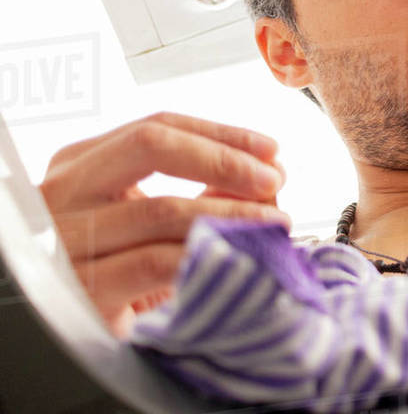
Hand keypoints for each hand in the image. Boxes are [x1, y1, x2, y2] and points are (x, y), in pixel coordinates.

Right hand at [38, 111, 290, 337]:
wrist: (87, 352)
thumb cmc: (129, 276)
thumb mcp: (158, 221)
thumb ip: (205, 189)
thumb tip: (270, 169)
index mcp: (81, 165)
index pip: (158, 128)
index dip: (221, 134)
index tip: (270, 150)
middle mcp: (63, 193)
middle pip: (150, 146)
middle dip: (223, 159)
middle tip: (272, 180)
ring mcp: (66, 239)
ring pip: (160, 209)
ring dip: (229, 213)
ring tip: (271, 223)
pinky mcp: (82, 290)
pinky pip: (155, 263)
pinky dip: (207, 254)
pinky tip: (240, 258)